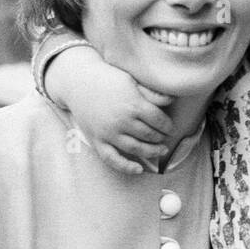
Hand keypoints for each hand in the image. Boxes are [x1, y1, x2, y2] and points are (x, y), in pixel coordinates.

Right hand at [48, 46, 176, 174]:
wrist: (78, 82)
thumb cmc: (108, 79)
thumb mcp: (132, 81)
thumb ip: (152, 93)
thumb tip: (171, 100)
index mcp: (133, 105)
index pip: (159, 121)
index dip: (168, 126)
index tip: (170, 127)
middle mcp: (122, 121)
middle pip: (150, 135)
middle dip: (161, 138)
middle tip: (165, 138)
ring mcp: (108, 133)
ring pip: (136, 148)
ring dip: (152, 151)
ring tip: (160, 150)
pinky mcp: (97, 141)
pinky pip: (112, 159)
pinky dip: (126, 167)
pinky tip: (139, 169)